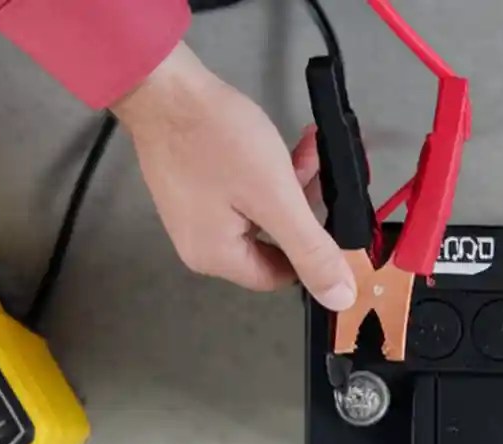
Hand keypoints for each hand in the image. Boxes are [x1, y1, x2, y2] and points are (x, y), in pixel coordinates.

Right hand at [111, 42, 354, 309]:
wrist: (163, 85)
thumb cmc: (216, 140)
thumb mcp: (276, 198)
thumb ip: (310, 250)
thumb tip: (339, 298)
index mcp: (216, 258)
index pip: (281, 276)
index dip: (313, 252)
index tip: (337, 218)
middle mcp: (200, 244)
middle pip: (273, 242)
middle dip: (303, 206)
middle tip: (322, 170)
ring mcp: (194, 213)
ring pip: (263, 211)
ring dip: (292, 183)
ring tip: (310, 148)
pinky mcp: (194, 184)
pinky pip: (244, 191)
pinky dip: (270, 171)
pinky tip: (290, 145)